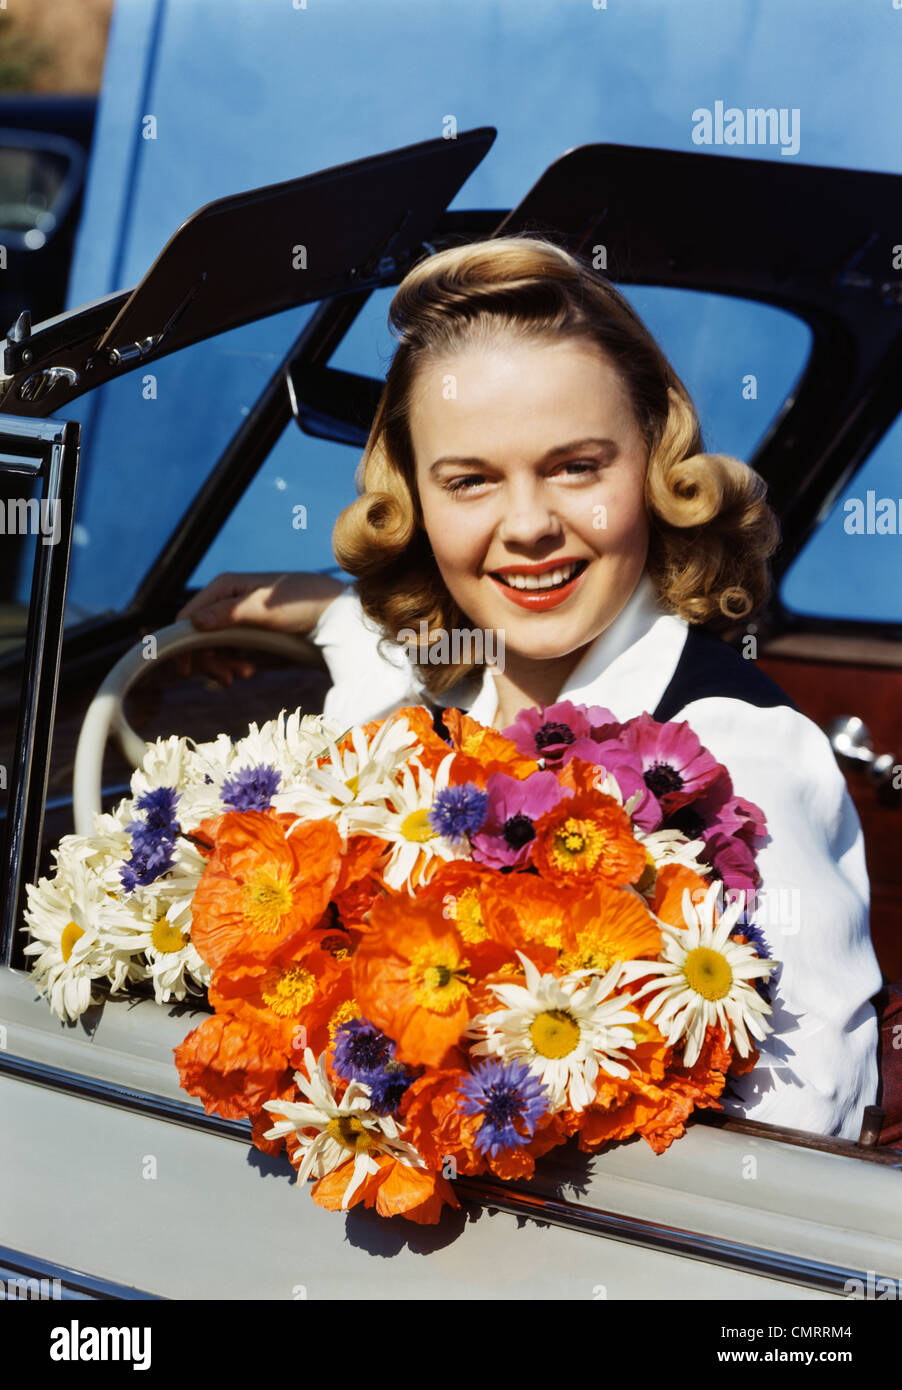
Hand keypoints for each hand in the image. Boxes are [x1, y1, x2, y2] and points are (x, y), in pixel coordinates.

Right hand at [173, 571, 347, 685]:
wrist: (333, 613)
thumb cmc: (302, 602)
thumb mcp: (264, 608)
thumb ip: (229, 614)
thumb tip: (194, 622)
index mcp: (224, 587)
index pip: (189, 616)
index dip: (183, 643)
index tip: (187, 670)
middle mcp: (226, 600)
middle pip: (199, 636)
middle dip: (209, 660)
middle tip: (226, 679)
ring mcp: (236, 617)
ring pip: (214, 647)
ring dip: (223, 665)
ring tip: (244, 673)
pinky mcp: (248, 632)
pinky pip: (229, 652)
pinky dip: (234, 664)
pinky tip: (248, 671)